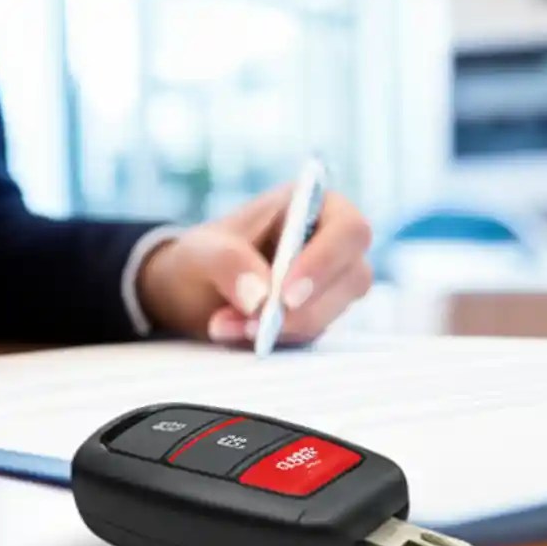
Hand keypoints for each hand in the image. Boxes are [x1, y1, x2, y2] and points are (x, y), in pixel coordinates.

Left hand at [136, 186, 373, 343]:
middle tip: (257, 323)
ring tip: (225, 324)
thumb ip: (228, 263)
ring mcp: (331, 283)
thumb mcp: (201, 252)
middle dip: (306, 307)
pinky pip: (313, 335)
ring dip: (283, 327)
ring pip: (333, 312)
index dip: (326, 262)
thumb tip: (261, 297)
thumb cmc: (203, 257)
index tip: (286, 295)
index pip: (349, 230)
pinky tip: (238, 333)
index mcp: (314, 206)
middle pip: (354, 277)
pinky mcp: (319, 316)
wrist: (192, 291)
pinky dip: (277, 340)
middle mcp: (333, 244)